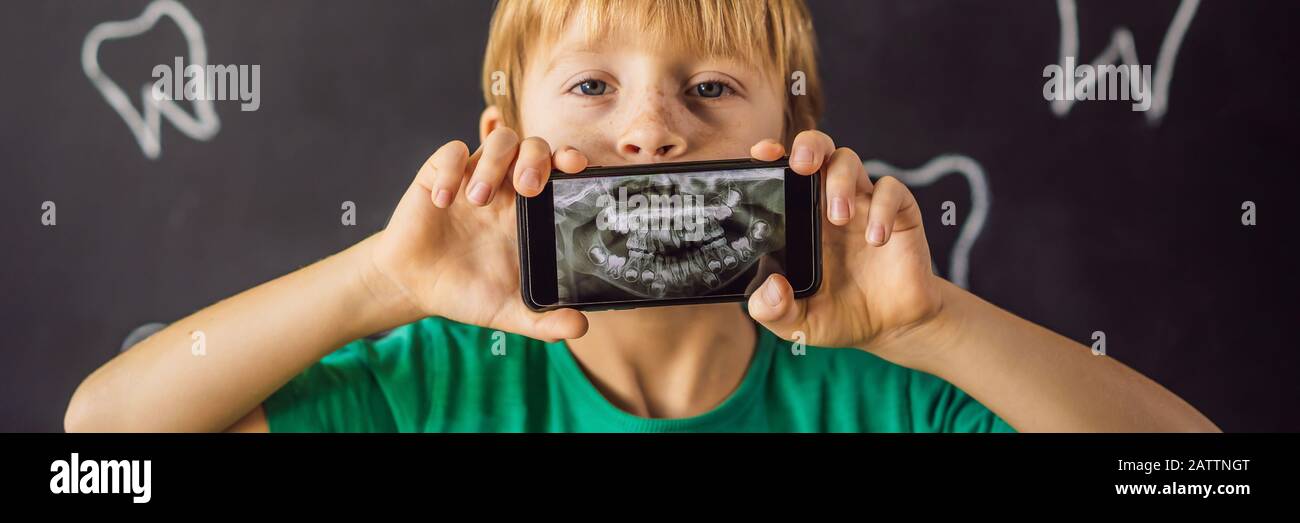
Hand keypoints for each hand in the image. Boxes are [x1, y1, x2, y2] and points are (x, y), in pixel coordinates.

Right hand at [367, 127, 591, 341]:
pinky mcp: (440, 175)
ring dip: (495, 163)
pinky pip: (452, 152)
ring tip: (479, 201)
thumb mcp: (508, 312)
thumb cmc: (466, 291)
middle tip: (527, 188)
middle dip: (536, 158)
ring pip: (500, 139)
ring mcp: (475, 177)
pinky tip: (444, 202)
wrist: (415, 287)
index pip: (560, 170)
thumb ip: (544, 321)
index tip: (577, 167)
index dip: (571, 159)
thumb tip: (580, 328)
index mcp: (531, 211)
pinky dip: (452, 170)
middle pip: (534, 145)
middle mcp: (508, 188)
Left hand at [745, 132, 945, 365]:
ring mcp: (864, 204)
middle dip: (808, 147)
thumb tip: (769, 289)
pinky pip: (891, 191)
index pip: (782, 173)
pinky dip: (882, 208)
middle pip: (818, 150)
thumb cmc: (840, 316)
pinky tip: (876, 239)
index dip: (771, 156)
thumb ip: (774, 311)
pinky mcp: (899, 213)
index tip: (761, 154)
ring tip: (838, 218)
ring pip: (849, 161)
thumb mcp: (798, 323)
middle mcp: (828, 203)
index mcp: (799, 219)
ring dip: (840, 182)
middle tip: (802, 166)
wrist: (892, 327)